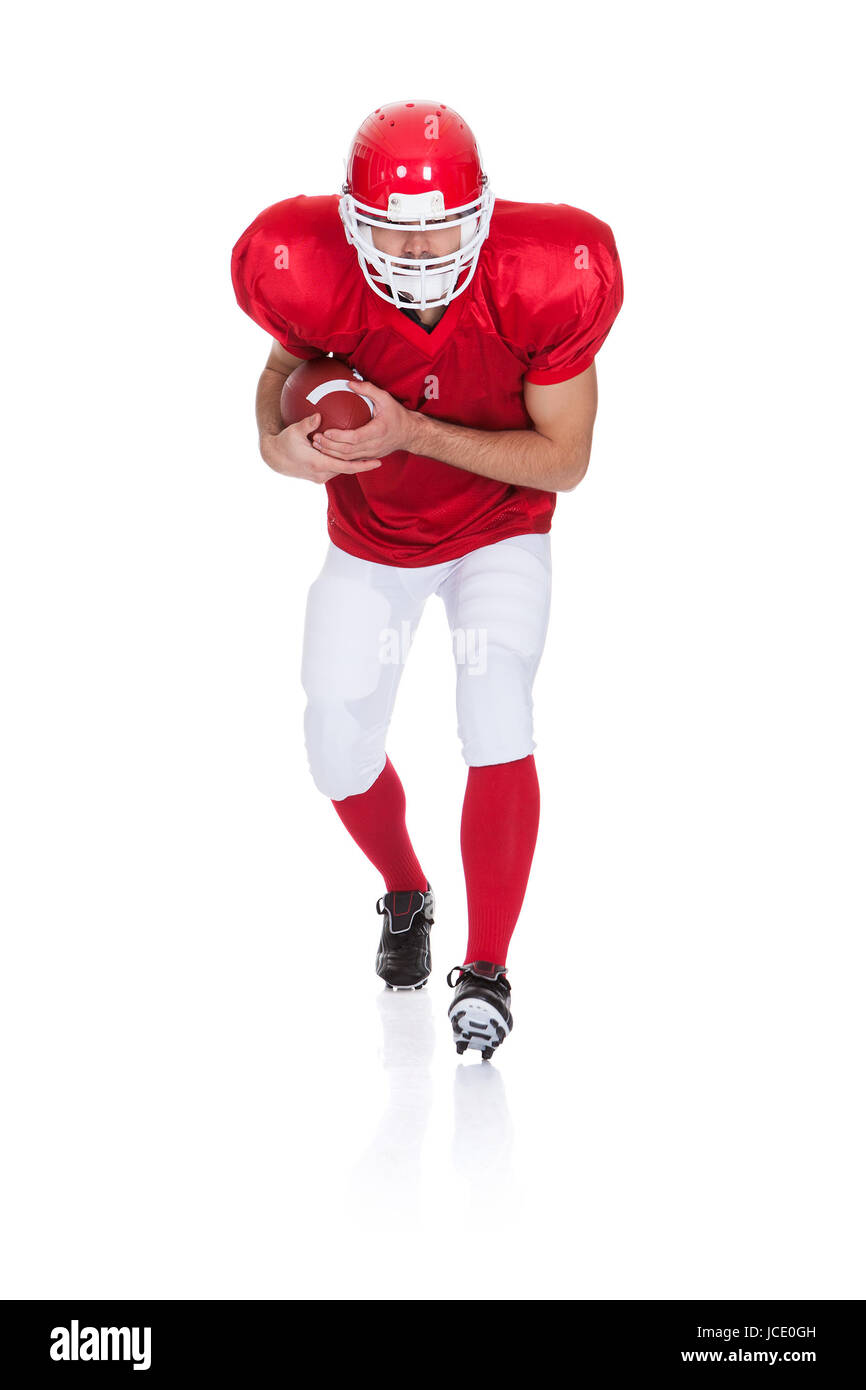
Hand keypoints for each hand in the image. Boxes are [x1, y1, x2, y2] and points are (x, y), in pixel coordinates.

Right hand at [260, 412, 381, 482]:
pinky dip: (344, 463)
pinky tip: (353, 454)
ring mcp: (320, 477)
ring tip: (370, 455)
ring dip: (354, 463)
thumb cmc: (284, 442)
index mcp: (318, 464)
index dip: (363, 465)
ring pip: (342, 470)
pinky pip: (335, 469)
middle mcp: (321, 474)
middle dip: (362, 464)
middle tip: (379, 455)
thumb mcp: (294, 431)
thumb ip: (307, 423)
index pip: (347, 467)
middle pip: (347, 469)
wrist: (274, 458)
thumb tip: (318, 416)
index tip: (378, 462)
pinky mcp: (318, 476)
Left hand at [311, 380, 419, 462]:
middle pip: (348, 451)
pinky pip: (351, 460)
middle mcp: (374, 446)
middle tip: (315, 438)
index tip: (326, 431)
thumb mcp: (386, 398)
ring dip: (331, 453)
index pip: (355, 438)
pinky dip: (338, 457)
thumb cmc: (398, 415)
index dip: (339, 437)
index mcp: (377, 432)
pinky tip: (327, 451)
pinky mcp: (369, 457)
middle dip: (329, 447)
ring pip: (348, 459)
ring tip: (317, 445)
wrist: (410, 434)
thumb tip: (349, 383)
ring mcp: (372, 454)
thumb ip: (368, 389)